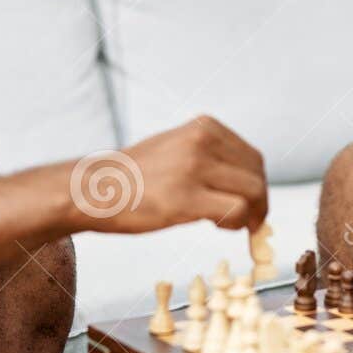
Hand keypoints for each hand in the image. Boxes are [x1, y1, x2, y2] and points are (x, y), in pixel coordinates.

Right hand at [76, 115, 268, 235]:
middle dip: (259, 202)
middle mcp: (201, 141)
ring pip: (252, 193)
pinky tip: (217, 226)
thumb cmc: (133, 176)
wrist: (92, 189)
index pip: (252, 157)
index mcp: (203, 127)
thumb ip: (209, 157)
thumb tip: (246, 183)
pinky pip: (235, 211)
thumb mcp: (176, 148)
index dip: (256, 185)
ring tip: (227, 224)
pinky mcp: (184, 199)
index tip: (250, 204)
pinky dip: (236, 224)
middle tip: (247, 222)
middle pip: (257, 174)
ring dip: (250, 215)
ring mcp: (193, 168)